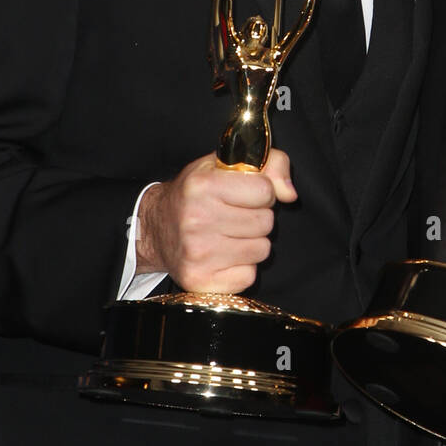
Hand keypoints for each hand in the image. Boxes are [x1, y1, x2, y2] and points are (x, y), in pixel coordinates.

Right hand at [136, 149, 296, 294]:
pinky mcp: (199, 281)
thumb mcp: (225, 164)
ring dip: (252, 243)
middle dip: (257, 218)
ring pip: (261, 250)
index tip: (246, 194)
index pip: (265, 191)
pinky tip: (223, 256)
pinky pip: (249, 276)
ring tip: (229, 235)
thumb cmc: (195, 193)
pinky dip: (241, 267)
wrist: (155, 228)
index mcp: (202, 185)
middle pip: (266, 222)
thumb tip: (290, 194)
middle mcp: (197, 219)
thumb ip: (270, 164)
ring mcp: (197, 253)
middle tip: (236, 216)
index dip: (261, 192)